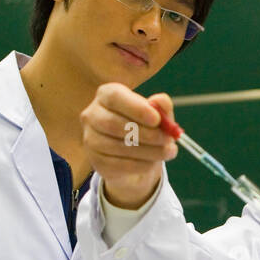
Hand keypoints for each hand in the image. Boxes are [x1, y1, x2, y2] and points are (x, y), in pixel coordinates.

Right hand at [80, 82, 177, 208]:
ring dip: (148, 151)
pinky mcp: (95, 161)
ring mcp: (91, 139)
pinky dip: (140, 164)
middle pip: (113, 123)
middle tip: (168, 139)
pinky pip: (118, 164)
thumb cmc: (144, 127)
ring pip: (118, 146)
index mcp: (106, 95)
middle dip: (145, 133)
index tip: (157, 119)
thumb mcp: (157, 115)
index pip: (115, 97)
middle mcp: (92, 115)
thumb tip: (161, 101)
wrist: (134, 156)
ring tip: (168, 152)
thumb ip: (161, 106)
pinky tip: (153, 163)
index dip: (136, 108)